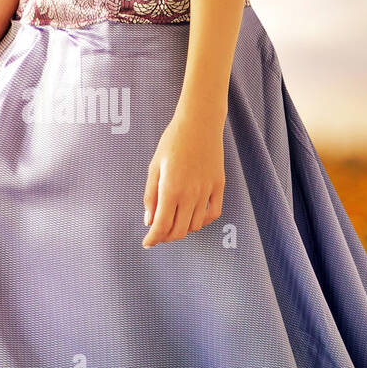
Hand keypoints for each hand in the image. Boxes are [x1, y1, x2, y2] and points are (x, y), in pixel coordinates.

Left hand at [142, 107, 224, 246]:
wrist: (199, 123)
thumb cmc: (172, 142)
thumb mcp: (154, 166)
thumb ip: (150, 195)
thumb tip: (149, 221)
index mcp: (170, 190)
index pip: (162, 226)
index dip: (153, 238)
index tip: (147, 243)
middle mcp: (191, 195)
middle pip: (179, 230)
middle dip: (166, 237)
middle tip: (157, 234)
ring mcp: (207, 192)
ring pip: (195, 225)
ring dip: (182, 230)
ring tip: (172, 224)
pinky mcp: (219, 187)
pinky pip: (212, 214)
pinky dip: (202, 222)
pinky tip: (192, 218)